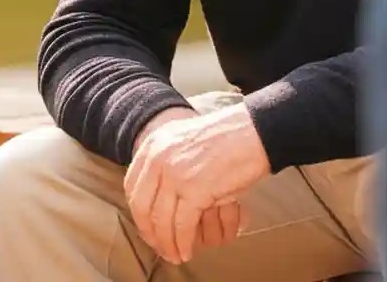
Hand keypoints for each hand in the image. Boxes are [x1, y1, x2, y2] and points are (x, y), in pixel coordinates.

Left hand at [125, 103, 270, 264]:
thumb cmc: (227, 138)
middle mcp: (158, 158)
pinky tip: (187, 250)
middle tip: (161, 248)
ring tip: (176, 255)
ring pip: (161, 220)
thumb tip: (158, 197)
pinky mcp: (195, 189)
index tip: (148, 228)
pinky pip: (183, 225)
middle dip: (151, 233)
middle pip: (143, 206)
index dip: (139, 213)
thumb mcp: (184, 140)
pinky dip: (183, 243)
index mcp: (153, 144)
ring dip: (168, 243)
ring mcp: (175, 174)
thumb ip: (166, 161)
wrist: (254, 132)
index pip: (132, 187)